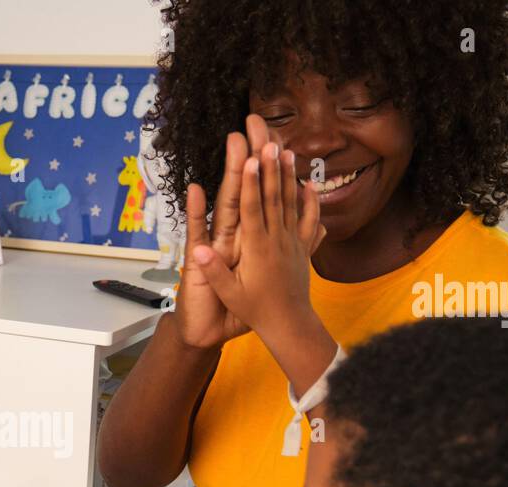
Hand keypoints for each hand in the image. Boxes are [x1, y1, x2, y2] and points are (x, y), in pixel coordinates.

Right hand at [188, 133, 324, 339]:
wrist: (289, 325)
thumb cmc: (255, 311)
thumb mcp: (230, 294)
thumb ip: (215, 271)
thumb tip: (197, 250)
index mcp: (257, 249)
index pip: (252, 209)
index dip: (250, 182)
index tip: (249, 158)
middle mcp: (277, 240)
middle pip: (273, 197)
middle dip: (270, 167)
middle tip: (269, 140)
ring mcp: (292, 242)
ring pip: (291, 202)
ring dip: (288, 175)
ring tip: (288, 150)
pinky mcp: (302, 248)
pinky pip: (308, 219)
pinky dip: (310, 200)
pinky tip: (310, 184)